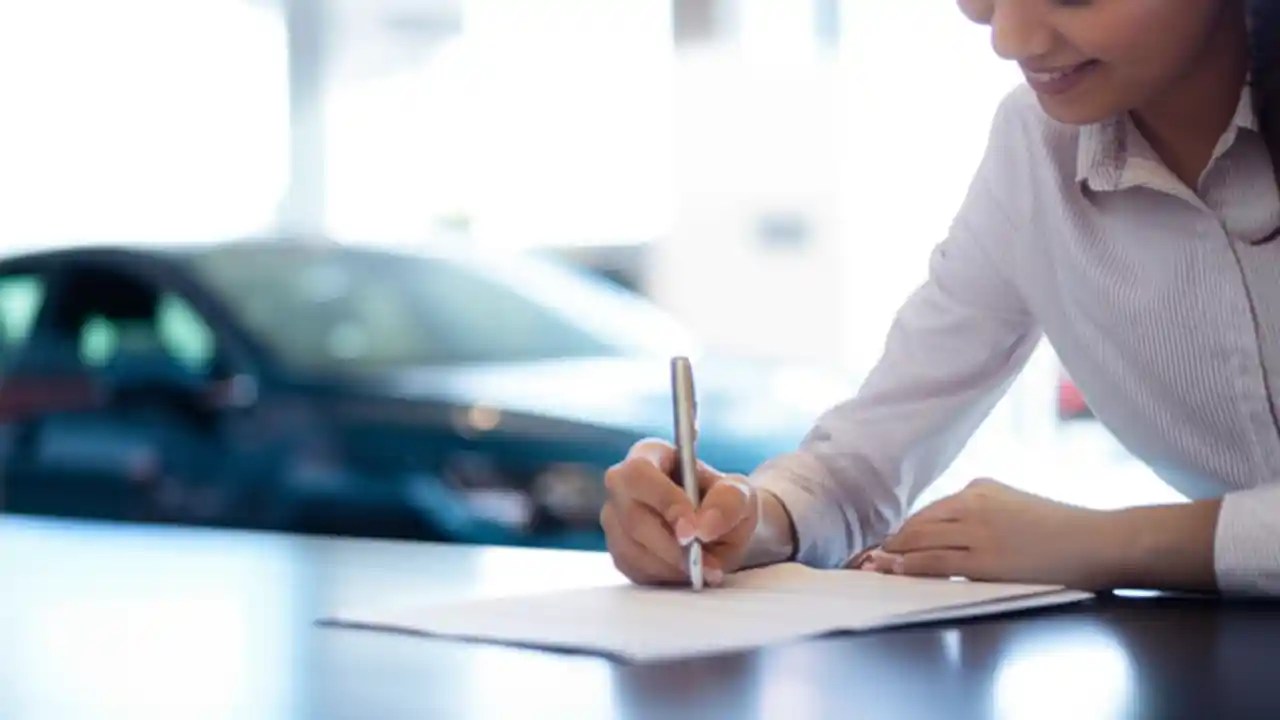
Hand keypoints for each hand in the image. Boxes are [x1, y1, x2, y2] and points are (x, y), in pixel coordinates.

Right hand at [601, 439, 758, 586]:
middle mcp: (622, 486)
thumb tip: (703, 527)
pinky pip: (634, 570)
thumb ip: (728, 502)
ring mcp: (616, 520)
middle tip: (704, 560)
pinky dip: (666, 577)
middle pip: (631, 516)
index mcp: (649, 455)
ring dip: (671, 565)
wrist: (722, 530)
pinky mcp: (620, 552)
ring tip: (705, 568)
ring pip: (631, 548)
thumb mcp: (740, 494)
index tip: (691, 530)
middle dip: (670, 545)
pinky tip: (689, 572)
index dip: (662, 501)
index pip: (639, 473)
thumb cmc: (725, 502)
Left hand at [869, 479, 1118, 589]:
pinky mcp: (984, 558)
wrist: (1099, 541)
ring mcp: (977, 530)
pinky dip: (910, 565)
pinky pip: (935, 561)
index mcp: (980, 488)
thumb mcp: (1016, 506)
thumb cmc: (1063, 529)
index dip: (905, 529)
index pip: (930, 510)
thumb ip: (982, 513)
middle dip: (892, 541)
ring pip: (920, 540)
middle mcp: (972, 503)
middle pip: (918, 522)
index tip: (888, 541)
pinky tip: (896, 570)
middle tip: (870, 555)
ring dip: (894, 554)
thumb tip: (949, 534)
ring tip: (876, 565)